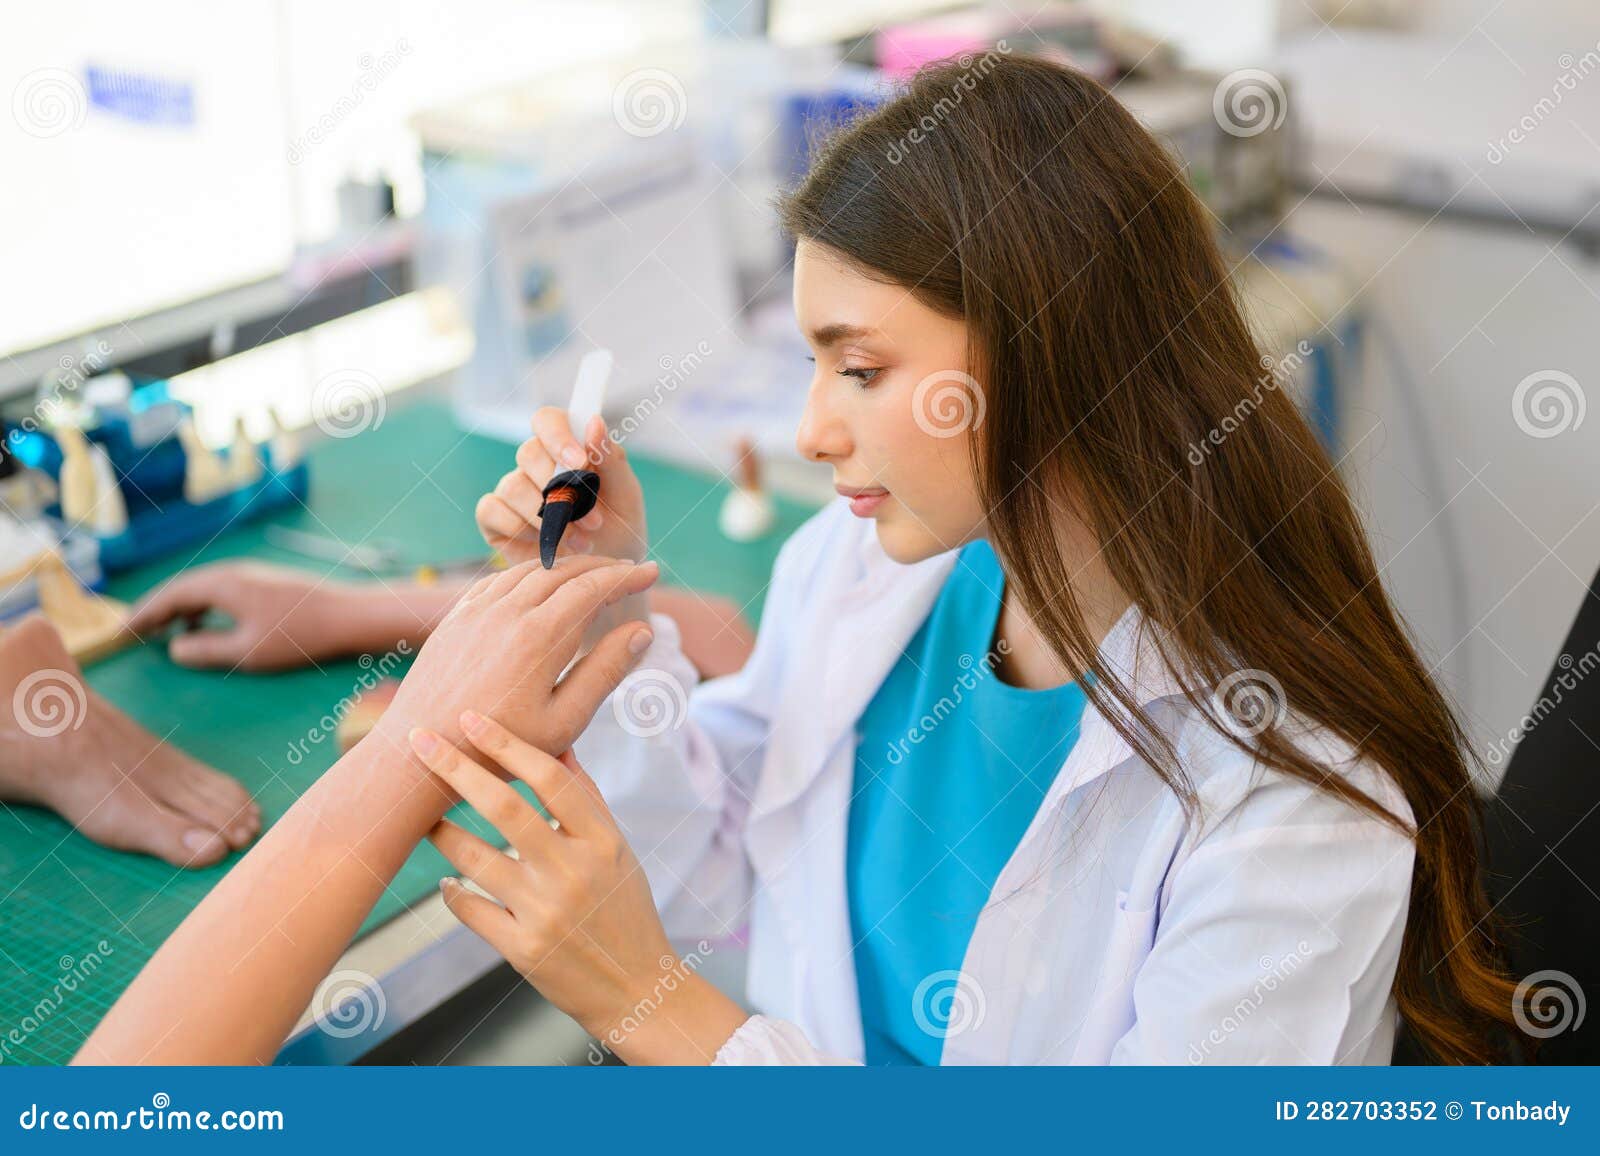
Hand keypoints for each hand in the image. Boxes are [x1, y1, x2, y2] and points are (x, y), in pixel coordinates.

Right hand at [128, 561, 370, 670]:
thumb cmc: (298, 635)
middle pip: (183, 588)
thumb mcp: (246, 651)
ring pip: (202, 589)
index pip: (170, 596)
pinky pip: (220, 592)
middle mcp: (232, 572)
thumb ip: (206, 649)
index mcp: (221, 583)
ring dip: (178, 609)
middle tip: (132, 631)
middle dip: (155, 610)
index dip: (143, 614)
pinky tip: (200, 627)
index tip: (122, 632)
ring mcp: (250, 574)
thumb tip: (175, 647)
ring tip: (159, 632)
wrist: (348, 614)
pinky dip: (200, 608)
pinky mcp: (264, 582)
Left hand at [372, 554, 658, 758]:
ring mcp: (476, 612)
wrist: (419, 753)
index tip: (652, 573)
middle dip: (601, 567)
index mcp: (539, 637)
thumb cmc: (496, 750)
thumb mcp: (564, 722)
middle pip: (564, 571)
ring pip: (530, 570)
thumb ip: (605, 672)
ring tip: (591, 574)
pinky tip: (538, 583)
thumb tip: (641, 631)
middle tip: (629, 572)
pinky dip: (528, 573)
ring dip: (565, 566)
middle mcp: (507, 613)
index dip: (626, 577)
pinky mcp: (455, 619)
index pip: (592, 588)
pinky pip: (497, 580)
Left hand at [410, 710, 748, 1062]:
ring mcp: (546, 913)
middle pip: (506, 809)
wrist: (636, 990)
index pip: (551, 779)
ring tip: (421, 818)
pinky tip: (448, 880)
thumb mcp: (619, 851)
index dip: (509, 745)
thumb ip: (587, 800)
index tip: (472, 719)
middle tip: (421, 742)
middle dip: (457, 770)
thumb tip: (560, 746)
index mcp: (602, 842)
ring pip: (476, 859)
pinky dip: (453, 891)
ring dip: (441, 833)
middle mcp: (574, 872)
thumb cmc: (626, 912)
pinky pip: (471, 910)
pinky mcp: (523, 950)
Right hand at [477, 410, 647, 565]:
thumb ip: (611, 459)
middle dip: (561, 490)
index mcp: (568, 447)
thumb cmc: (619, 529)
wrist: (604, 576)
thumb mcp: (626, 496)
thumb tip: (594, 422)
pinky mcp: (495, 519)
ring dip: (548, 517)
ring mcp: (513, 490)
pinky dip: (520, 529)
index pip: (548, 420)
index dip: (558, 435)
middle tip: (594, 521)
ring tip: (581, 541)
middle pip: (528, 452)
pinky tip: (548, 545)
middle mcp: (536, 464)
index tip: (580, 462)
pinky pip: (492, 510)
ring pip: (513, 486)